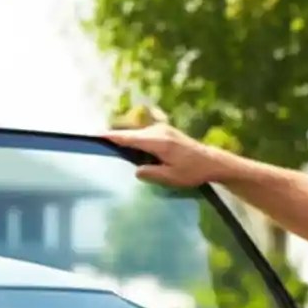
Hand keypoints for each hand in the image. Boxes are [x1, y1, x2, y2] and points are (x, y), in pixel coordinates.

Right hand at [102, 123, 231, 186]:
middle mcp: (158, 131)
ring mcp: (161, 129)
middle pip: (130, 133)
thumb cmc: (192, 171)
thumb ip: (151, 173)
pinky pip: (143, 134)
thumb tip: (136, 171)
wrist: (211, 161)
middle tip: (97, 142)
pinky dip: (134, 140)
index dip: (112, 136)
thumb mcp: (171, 177)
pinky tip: (128, 148)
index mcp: (158, 142)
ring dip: (125, 139)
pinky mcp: (164, 132)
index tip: (96, 135)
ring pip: (136, 133)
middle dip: (114, 137)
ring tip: (109, 146)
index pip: (129, 138)